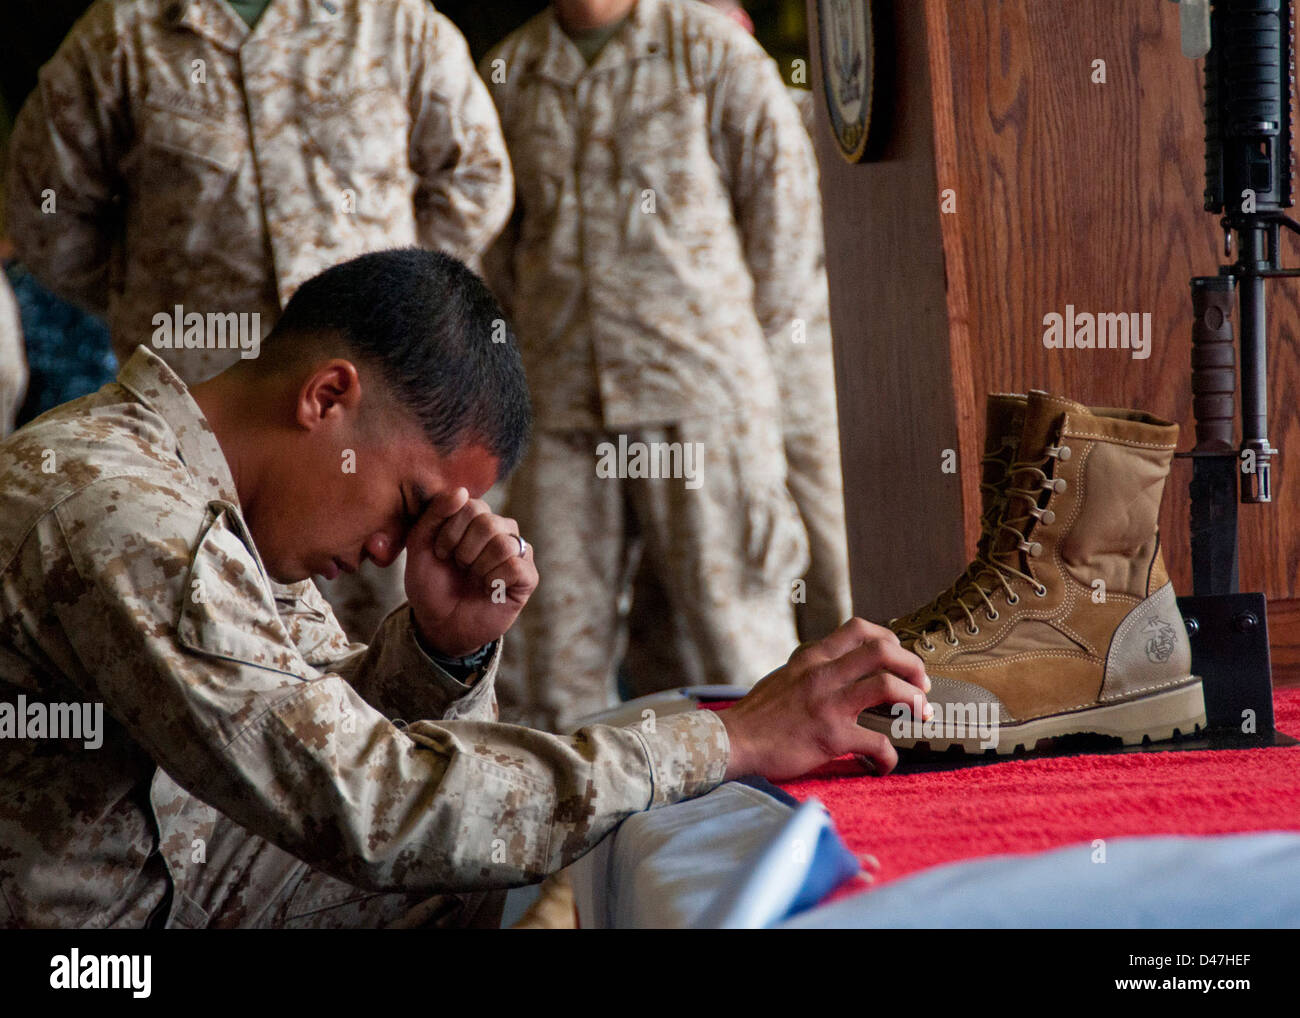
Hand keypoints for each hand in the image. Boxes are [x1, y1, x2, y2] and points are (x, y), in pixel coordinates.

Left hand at [404, 488, 537, 657]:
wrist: (439, 624)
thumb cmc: (431, 583)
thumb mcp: (420, 545)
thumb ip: (435, 513)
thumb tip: (461, 490)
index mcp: (478, 518)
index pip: (471, 506)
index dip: (450, 532)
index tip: (440, 553)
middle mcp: (501, 530)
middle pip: (489, 523)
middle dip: (464, 550)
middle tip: (458, 566)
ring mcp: (518, 552)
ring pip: (504, 545)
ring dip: (479, 567)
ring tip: (473, 578)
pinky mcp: (528, 577)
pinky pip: (516, 567)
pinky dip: (494, 580)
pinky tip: (488, 589)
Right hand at [718, 618, 930, 780]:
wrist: (731, 742)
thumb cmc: (758, 716)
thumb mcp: (785, 676)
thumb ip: (813, 669)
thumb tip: (842, 670)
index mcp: (812, 657)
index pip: (860, 629)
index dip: (891, 640)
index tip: (901, 660)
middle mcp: (822, 673)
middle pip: (882, 650)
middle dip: (913, 666)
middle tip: (922, 686)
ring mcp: (827, 703)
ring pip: (887, 687)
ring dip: (914, 701)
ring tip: (920, 716)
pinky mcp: (830, 736)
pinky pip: (877, 743)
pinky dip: (889, 756)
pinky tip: (883, 764)